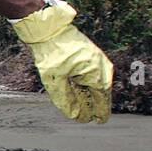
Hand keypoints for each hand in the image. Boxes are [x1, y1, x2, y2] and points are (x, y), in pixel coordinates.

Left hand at [11, 0, 113, 122]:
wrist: (49, 29)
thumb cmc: (52, 53)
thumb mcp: (54, 80)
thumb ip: (65, 99)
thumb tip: (75, 116)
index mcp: (97, 74)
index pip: (102, 99)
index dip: (100, 112)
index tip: (98, 122)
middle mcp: (102, 67)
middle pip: (100, 92)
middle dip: (94, 105)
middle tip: (88, 118)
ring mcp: (98, 60)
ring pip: (96, 83)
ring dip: (89, 95)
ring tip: (82, 107)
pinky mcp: (92, 56)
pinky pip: (92, 74)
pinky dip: (86, 84)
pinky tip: (78, 90)